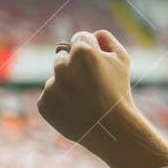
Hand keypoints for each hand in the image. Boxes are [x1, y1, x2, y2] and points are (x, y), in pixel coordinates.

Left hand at [37, 30, 139, 153]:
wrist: (114, 132)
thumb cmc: (121, 94)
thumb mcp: (123, 61)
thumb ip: (107, 40)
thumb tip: (93, 35)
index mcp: (83, 51)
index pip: (79, 38)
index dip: (92, 52)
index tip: (99, 67)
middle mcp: (63, 67)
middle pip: (62, 57)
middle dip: (75, 68)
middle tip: (92, 86)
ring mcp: (51, 87)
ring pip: (56, 79)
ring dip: (67, 87)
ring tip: (86, 103)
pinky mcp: (44, 104)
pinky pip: (50, 98)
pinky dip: (60, 104)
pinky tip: (77, 113)